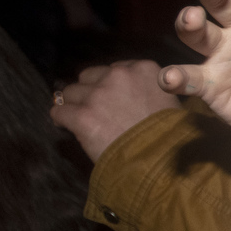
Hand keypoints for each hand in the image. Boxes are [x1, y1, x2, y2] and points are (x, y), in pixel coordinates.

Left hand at [49, 60, 179, 160]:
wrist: (161, 162)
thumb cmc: (172, 137)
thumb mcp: (171, 103)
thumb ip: (151, 90)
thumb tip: (136, 96)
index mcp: (144, 69)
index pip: (116, 68)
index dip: (111, 85)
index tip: (113, 100)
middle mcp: (119, 75)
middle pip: (89, 76)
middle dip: (91, 91)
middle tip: (97, 111)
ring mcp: (99, 95)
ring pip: (71, 92)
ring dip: (75, 105)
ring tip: (81, 121)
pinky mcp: (82, 116)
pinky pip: (59, 112)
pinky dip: (61, 120)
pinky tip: (67, 127)